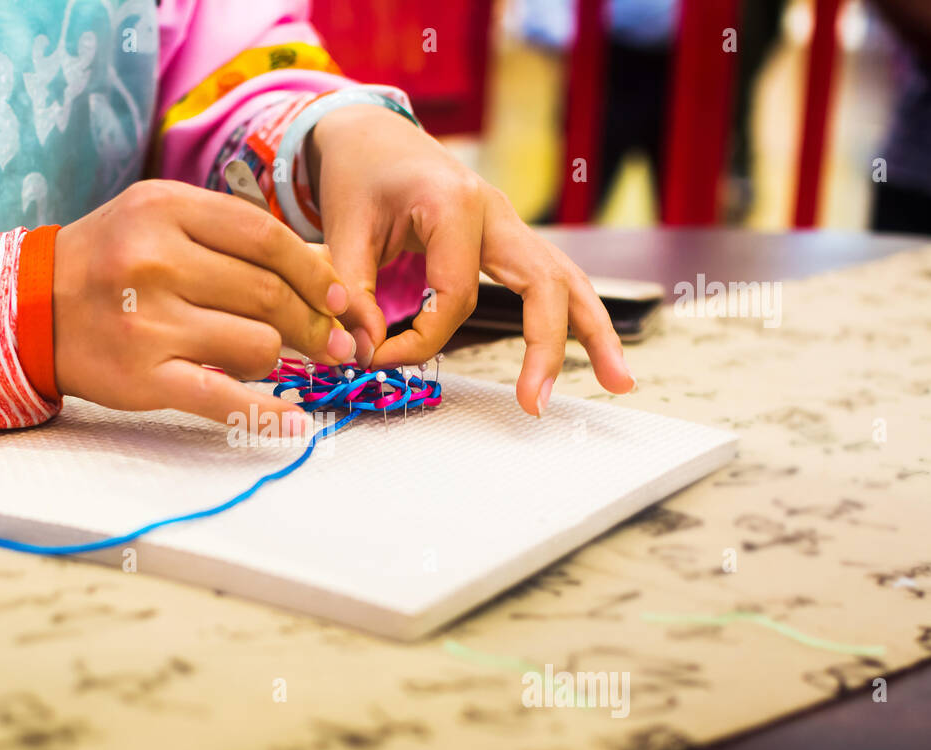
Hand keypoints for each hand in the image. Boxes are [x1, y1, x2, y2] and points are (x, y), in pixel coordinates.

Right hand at [51, 180, 354, 433]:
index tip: (340, 298)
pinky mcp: (143, 377)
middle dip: (313, 324)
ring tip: (259, 358)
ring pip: (256, 345)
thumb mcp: (161, 222)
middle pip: (268, 294)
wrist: (27, 308)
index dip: (315, 273)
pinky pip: (222, 399)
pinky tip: (294, 424)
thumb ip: (233, 236)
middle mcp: (155, 262)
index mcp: (164, 209)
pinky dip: (265, 415)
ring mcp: (147, 323)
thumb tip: (324, 272)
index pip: (266, 239)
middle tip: (333, 343)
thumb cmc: (109, 261)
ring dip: (274, 358)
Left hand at [309, 105, 635, 415]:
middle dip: (544, 347)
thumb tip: (366, 350)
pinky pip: (555, 278)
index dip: (419, 340)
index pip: (454, 297)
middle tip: (535, 404)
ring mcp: (511, 224)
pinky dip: (579, 316)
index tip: (381, 357)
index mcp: (455, 203)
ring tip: (619, 383)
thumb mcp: (341, 228)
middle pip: (541, 284)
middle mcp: (496, 211)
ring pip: (567, 280)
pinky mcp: (511, 239)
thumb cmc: (360, 174)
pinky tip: (602, 354)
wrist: (374, 134)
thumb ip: (352, 292)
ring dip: (594, 332)